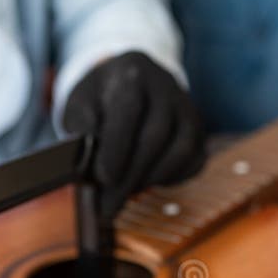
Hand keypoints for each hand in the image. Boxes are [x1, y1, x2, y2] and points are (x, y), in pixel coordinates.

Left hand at [63, 52, 205, 218]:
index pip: (129, 108)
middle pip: (155, 136)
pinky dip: (169, 178)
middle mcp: (165, 85)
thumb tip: (87, 154)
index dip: (117, 148)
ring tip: (124, 195)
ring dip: (150, 180)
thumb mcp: (80, 105)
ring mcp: (186, 108)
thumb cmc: (100, 101)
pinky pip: (192, 161)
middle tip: (108, 205)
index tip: (103, 179)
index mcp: (132, 72)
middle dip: (130, 176)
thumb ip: (81, 127)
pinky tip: (146, 182)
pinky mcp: (198, 130)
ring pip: (179, 151)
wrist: (129, 86)